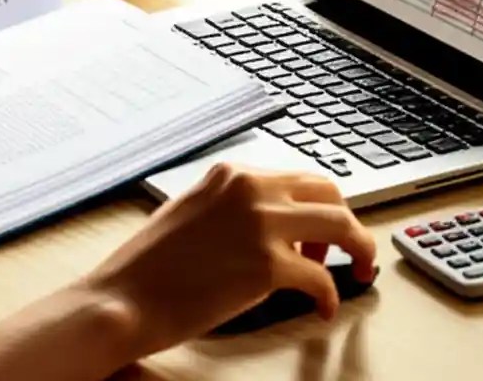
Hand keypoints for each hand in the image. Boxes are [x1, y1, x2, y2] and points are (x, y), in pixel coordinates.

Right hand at [80, 163, 375, 356]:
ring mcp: (261, 225)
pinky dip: (331, 298)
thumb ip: (231, 209)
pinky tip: (323, 309)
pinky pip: (323, 280)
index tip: (320, 233)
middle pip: (329, 192)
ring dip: (358, 250)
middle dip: (345, 222)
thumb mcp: (190, 212)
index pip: (298, 178)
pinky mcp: (267, 266)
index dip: (317, 208)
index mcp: (230, 173)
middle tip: (347, 251)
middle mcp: (250, 189)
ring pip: (341, 226)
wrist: (124, 299)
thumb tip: (271, 228)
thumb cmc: (148, 268)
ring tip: (358, 272)